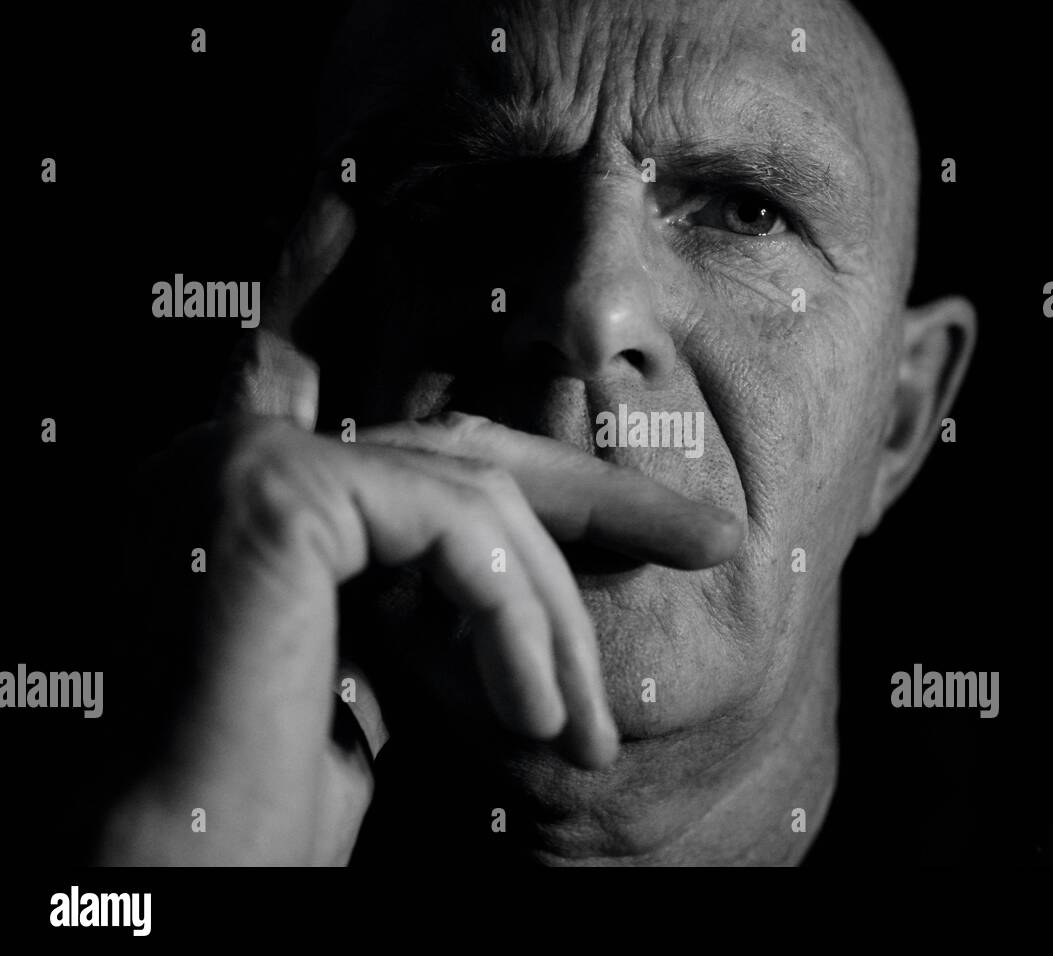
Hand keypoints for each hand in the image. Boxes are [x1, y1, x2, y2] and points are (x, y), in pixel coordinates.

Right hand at [97, 191, 743, 864]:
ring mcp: (242, 460)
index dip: (324, 271)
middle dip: (597, 498)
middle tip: (711, 538)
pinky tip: (530, 717)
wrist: (187, 870)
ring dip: (554, 622)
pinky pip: (458, 530)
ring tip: (579, 736)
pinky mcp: (273, 493)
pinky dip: (514, 623)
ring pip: (475, 496)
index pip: (304, 351)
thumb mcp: (369, 657)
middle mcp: (227, 450)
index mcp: (243, 483)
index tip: (358, 197)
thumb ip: (411, 574)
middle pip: (458, 446)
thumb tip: (502, 545)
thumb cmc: (270, 787)